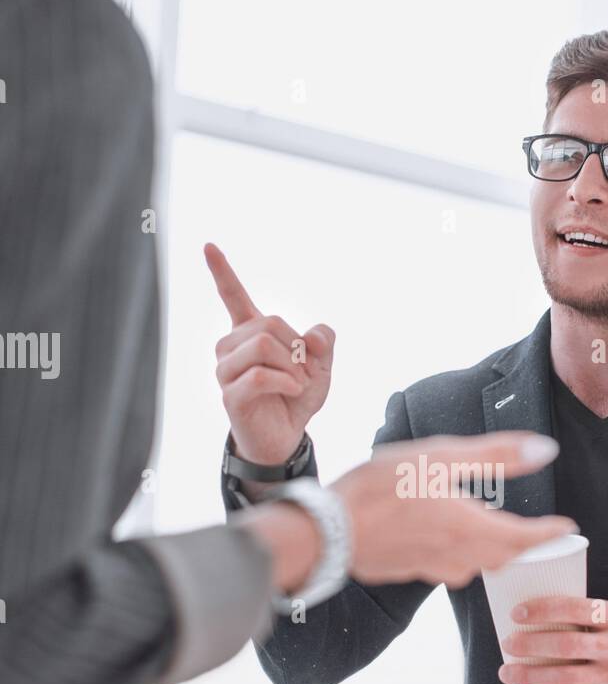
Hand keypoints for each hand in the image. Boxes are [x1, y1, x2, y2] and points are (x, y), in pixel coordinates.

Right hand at [207, 242, 334, 465]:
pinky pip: (261, 375)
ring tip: (297, 385)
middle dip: (298, 348)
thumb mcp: (321, 367)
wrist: (286, 438)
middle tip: (305, 373)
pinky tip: (293, 392)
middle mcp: (231, 347)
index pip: (232, 296)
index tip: (208, 245)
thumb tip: (311, 335)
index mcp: (250, 333)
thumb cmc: (297, 398)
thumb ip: (323, 343)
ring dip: (293, 367)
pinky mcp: (230, 394)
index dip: (221, 271)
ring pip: (263, 346)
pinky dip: (287, 382)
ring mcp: (226, 370)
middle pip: (269, 323)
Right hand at [332, 433, 578, 587]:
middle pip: (503, 556)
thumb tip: (546, 451)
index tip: (567, 527)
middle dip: (524, 546)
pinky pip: (445, 566)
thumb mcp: (440, 457)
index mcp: (472, 527)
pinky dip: (457, 553)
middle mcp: (458, 555)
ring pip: (475, 564)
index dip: (549, 533)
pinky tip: (444, 538)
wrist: (327, 530)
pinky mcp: (408, 571)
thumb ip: (496, 456)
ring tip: (496, 535)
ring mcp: (431, 568)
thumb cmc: (382, 488)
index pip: (526, 538)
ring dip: (491, 552)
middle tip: (538, 534)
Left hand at [497, 595, 607, 683]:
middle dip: (529, 645)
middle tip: (508, 644)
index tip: (518, 613)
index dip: (541, 610)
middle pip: (564, 646)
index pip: (573, 609)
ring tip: (508, 673)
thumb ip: (591, 617)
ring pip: (563, 679)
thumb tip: (541, 618)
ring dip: (529, 677)